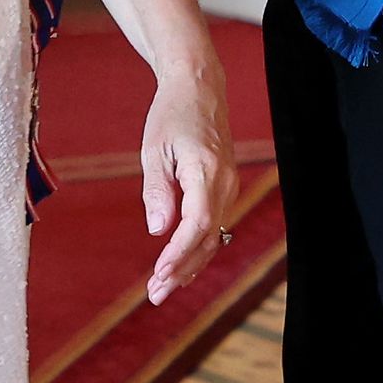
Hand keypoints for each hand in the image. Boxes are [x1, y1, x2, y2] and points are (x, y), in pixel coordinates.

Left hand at [140, 59, 236, 304]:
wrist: (199, 88)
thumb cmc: (170, 115)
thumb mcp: (153, 150)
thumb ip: (157, 191)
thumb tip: (158, 231)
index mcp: (207, 170)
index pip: (197, 224)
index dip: (179, 253)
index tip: (159, 273)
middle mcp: (225, 182)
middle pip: (207, 238)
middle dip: (181, 270)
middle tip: (155, 294)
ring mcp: (229, 186)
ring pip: (212, 236)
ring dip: (188, 265)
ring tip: (161, 289)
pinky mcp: (225, 188)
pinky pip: (214, 226)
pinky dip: (197, 249)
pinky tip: (180, 269)